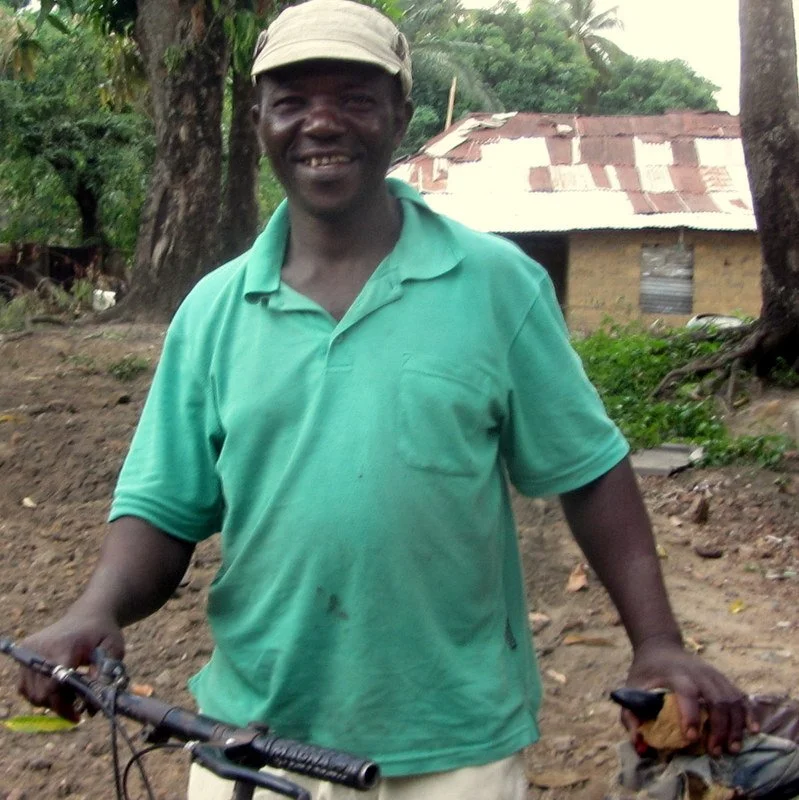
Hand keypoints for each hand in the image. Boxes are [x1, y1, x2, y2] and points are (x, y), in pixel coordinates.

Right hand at [17, 614, 123, 721]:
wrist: (88, 615)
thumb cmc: (102, 633)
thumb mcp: (113, 649)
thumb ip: (105, 674)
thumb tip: (93, 703)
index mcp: (64, 646)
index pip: (55, 684)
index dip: (65, 705)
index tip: (78, 716)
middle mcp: (40, 648)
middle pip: (41, 693)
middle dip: (60, 706)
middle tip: (78, 708)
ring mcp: (29, 650)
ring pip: (31, 693)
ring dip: (49, 701)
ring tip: (70, 696)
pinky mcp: (24, 654)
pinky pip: (25, 686)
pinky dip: (40, 693)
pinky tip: (58, 689)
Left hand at [625, 637, 756, 755]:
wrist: (660, 646)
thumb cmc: (646, 672)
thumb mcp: (631, 688)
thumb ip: (629, 714)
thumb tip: (637, 742)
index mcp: (675, 673)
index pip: (686, 692)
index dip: (690, 714)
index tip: (690, 737)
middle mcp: (698, 672)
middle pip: (716, 699)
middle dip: (719, 728)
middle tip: (716, 752)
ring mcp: (713, 674)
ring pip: (732, 699)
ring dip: (735, 726)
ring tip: (733, 749)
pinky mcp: (723, 678)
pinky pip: (741, 696)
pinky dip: (749, 713)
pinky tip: (753, 730)